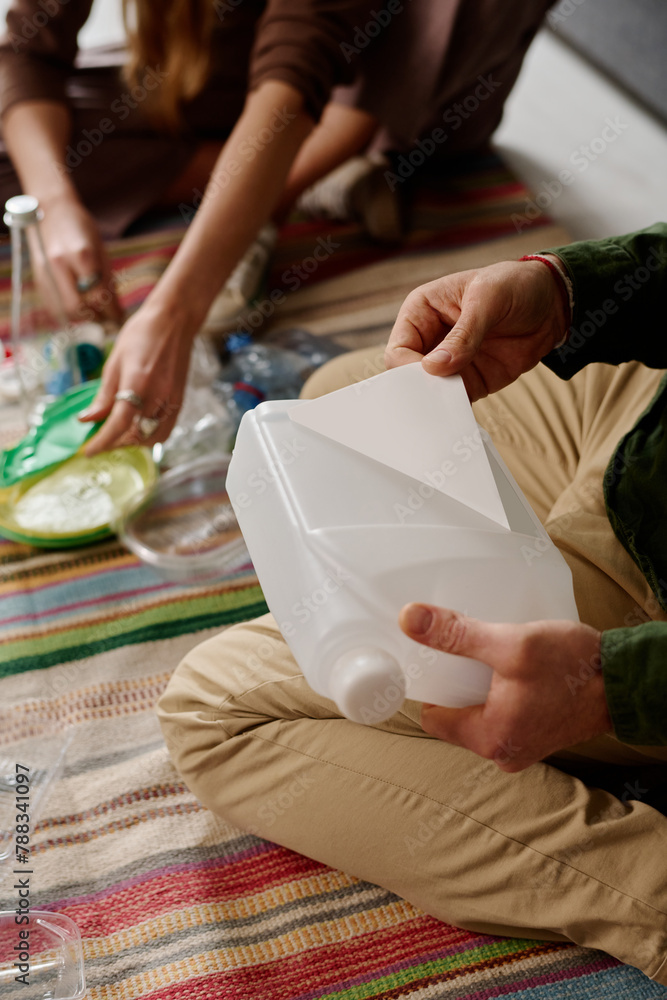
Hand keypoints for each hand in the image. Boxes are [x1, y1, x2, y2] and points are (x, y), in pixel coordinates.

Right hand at [37, 193, 122, 323]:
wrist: (52, 211)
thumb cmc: (82, 228)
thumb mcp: (101, 250)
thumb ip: (107, 279)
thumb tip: (116, 310)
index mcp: (82, 255)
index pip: (99, 294)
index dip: (111, 311)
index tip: (119, 316)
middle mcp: (60, 265)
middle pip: (79, 307)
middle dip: (95, 317)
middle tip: (106, 318)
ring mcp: (46, 272)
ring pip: (65, 310)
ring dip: (82, 317)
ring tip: (94, 313)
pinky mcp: (39, 278)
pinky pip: (54, 305)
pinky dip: (68, 312)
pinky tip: (79, 307)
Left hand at [78, 300, 193, 454]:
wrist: (174, 321)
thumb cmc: (141, 335)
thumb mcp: (115, 362)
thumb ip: (103, 395)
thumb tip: (86, 419)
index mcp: (138, 383)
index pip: (118, 424)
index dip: (102, 442)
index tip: (88, 452)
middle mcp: (158, 396)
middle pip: (137, 435)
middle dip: (117, 443)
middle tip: (101, 440)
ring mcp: (172, 400)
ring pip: (154, 437)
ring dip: (135, 442)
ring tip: (120, 435)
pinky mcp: (180, 400)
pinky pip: (166, 430)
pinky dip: (151, 436)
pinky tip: (139, 428)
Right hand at [385, 259, 567, 400]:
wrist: (553, 303)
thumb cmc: (515, 286)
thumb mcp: (488, 299)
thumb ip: (463, 334)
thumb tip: (434, 367)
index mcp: (422, 311)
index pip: (399, 348)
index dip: (408, 367)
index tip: (429, 377)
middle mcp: (430, 339)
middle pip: (408, 376)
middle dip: (420, 390)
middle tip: (437, 400)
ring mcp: (449, 363)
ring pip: (430, 392)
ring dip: (438, 404)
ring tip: (450, 412)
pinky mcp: (470, 381)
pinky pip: (455, 401)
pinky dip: (457, 411)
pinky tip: (462, 417)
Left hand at [399, 603, 610, 771]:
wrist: (625, 680)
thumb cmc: (573, 667)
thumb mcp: (511, 644)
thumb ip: (457, 634)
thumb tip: (410, 620)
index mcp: (490, 740)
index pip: (433, 718)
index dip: (430, 686)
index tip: (433, 660)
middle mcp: (503, 753)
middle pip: (456, 716)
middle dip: (456, 685)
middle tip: (462, 652)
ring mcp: (523, 748)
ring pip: (480, 715)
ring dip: (480, 688)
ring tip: (489, 658)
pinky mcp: (539, 735)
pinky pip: (504, 715)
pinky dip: (502, 693)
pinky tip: (511, 670)